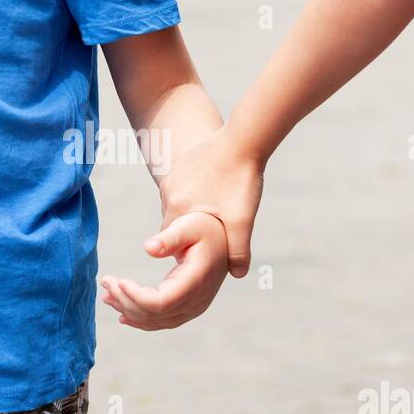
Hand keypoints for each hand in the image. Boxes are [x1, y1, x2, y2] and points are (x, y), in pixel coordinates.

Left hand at [99, 211, 227, 329]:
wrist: (223, 239)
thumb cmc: (204, 228)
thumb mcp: (188, 226)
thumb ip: (169, 237)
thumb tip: (148, 248)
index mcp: (197, 280)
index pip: (162, 302)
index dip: (137, 297)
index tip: (119, 281)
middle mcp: (198, 300)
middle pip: (156, 314)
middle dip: (126, 300)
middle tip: (105, 282)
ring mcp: (194, 308)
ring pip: (157, 321)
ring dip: (129, 310)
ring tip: (107, 295)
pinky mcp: (188, 309)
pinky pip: (162, 321)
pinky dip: (140, 318)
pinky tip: (122, 313)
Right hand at [159, 127, 263, 277]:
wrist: (244, 138)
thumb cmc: (241, 180)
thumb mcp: (242, 220)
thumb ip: (238, 250)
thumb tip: (238, 275)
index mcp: (178, 209)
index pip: (169, 241)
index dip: (183, 251)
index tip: (197, 255)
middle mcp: (168, 192)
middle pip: (172, 224)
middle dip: (187, 233)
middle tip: (209, 237)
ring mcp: (173, 175)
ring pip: (177, 205)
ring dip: (190, 213)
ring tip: (214, 214)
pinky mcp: (181, 164)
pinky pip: (181, 188)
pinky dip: (193, 195)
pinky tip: (213, 193)